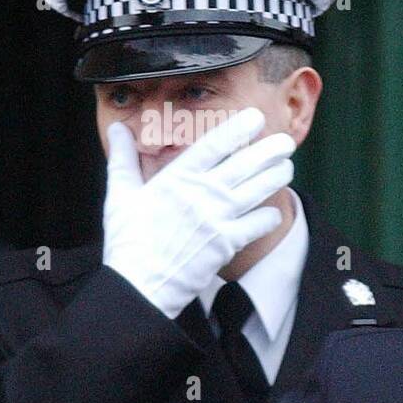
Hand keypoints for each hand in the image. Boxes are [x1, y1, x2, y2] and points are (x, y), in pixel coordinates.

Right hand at [102, 108, 295, 318]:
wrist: (139, 285)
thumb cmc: (128, 241)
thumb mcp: (120, 194)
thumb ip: (123, 158)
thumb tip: (116, 128)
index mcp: (177, 178)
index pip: (214, 144)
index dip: (238, 128)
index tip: (256, 117)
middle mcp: (202, 194)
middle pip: (245, 164)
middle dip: (270, 150)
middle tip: (285, 141)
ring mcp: (217, 219)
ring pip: (257, 190)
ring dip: (276, 176)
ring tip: (286, 167)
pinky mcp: (227, 244)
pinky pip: (258, 225)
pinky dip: (269, 217)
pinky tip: (273, 211)